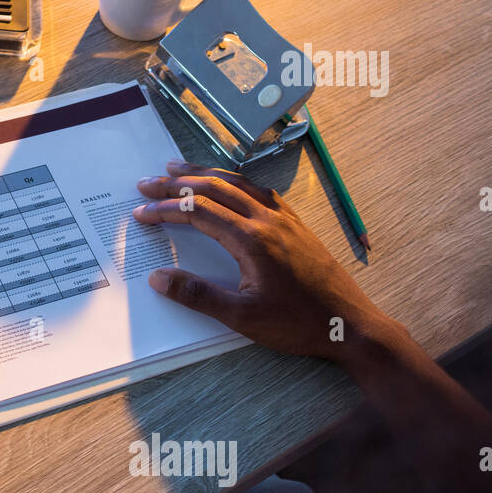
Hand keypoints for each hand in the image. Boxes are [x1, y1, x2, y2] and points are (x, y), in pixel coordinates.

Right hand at [132, 159, 394, 364]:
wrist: (350, 324)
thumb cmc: (297, 324)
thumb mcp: (242, 317)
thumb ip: (198, 295)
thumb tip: (158, 278)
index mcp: (250, 239)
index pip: (198, 212)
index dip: (166, 209)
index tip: (141, 213)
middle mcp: (267, 220)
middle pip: (214, 189)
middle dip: (177, 184)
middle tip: (148, 182)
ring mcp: (284, 219)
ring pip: (238, 184)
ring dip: (205, 174)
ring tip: (179, 168)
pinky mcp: (296, 225)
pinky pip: (259, 191)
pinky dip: (234, 182)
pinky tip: (229, 185)